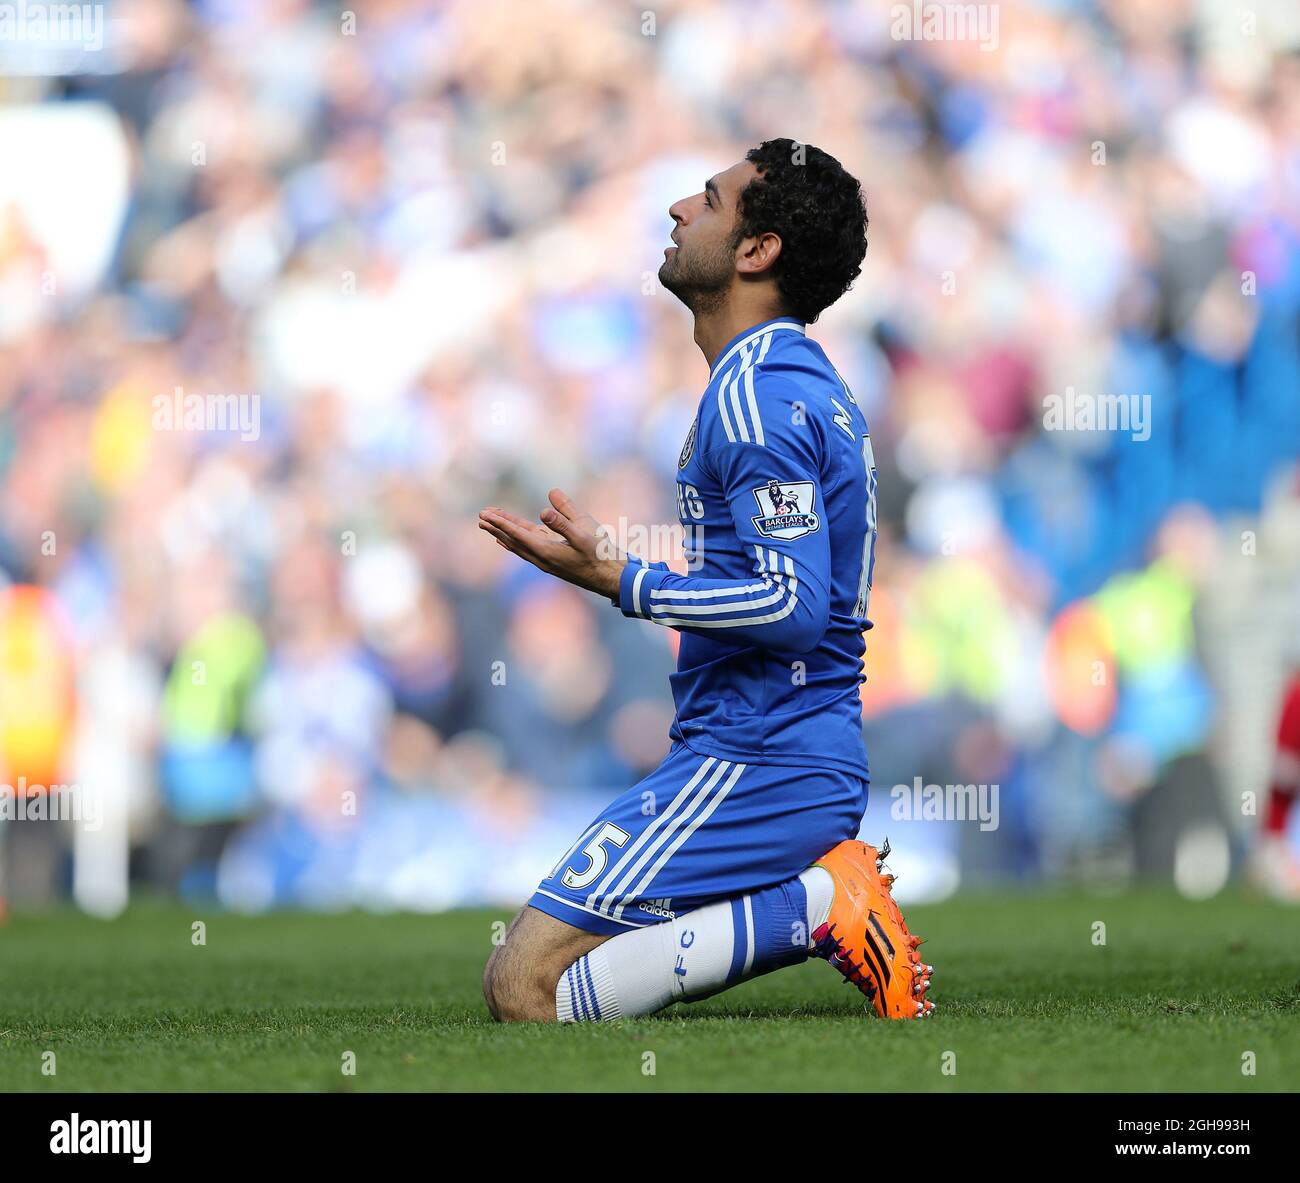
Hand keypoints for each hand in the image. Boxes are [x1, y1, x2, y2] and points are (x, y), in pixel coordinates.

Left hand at [478, 488, 623, 599]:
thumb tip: (544, 509)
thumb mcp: (585, 534)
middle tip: (480, 516)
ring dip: (503, 533)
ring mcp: (547, 561)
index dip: (501, 523)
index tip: (486, 514)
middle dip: (496, 527)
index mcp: (547, 551)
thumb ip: (564, 519)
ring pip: (519, 545)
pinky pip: (528, 548)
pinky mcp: (553, 560)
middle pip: (513, 541)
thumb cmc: (601, 554)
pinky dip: (516, 540)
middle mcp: (542, 559)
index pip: (518, 534)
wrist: (611, 577)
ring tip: (489, 523)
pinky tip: (511, 536)